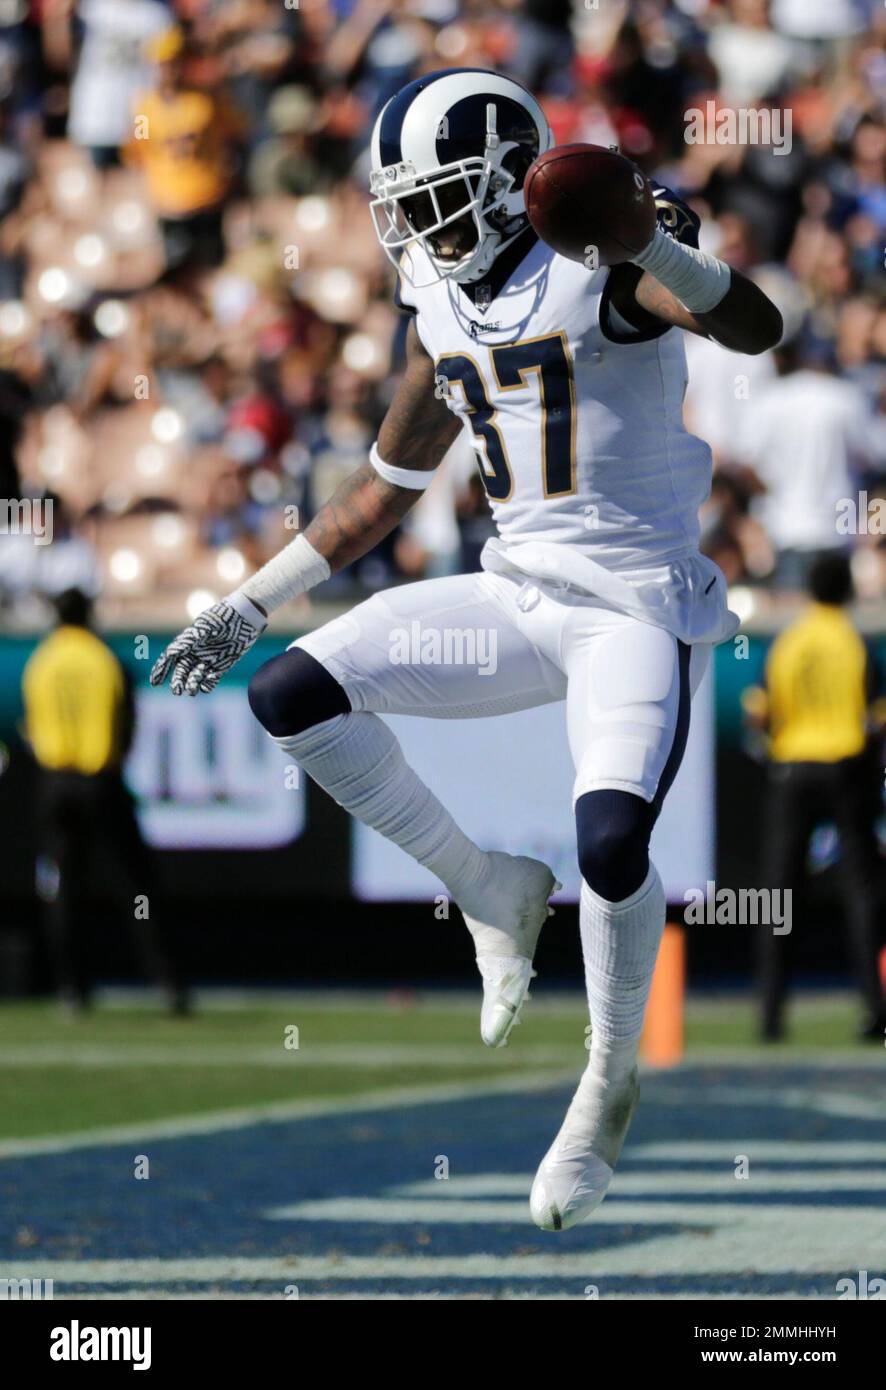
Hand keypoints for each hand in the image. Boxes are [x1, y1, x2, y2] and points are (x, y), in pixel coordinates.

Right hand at [150, 594, 265, 695]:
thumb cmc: (223, 617)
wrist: (245, 617)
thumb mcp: (206, 626)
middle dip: (178, 681)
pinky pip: (211, 679)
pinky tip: (206, 685)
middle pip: (182, 671)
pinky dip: (208, 683)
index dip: (161, 670)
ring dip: (192, 684)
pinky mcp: (222, 665)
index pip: (170, 658)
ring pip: (195, 676)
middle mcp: (195, 652)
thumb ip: (190, 639)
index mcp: (187, 642)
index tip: (155, 683)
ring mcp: (208, 660)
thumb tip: (171, 652)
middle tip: (177, 691)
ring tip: (191, 690)